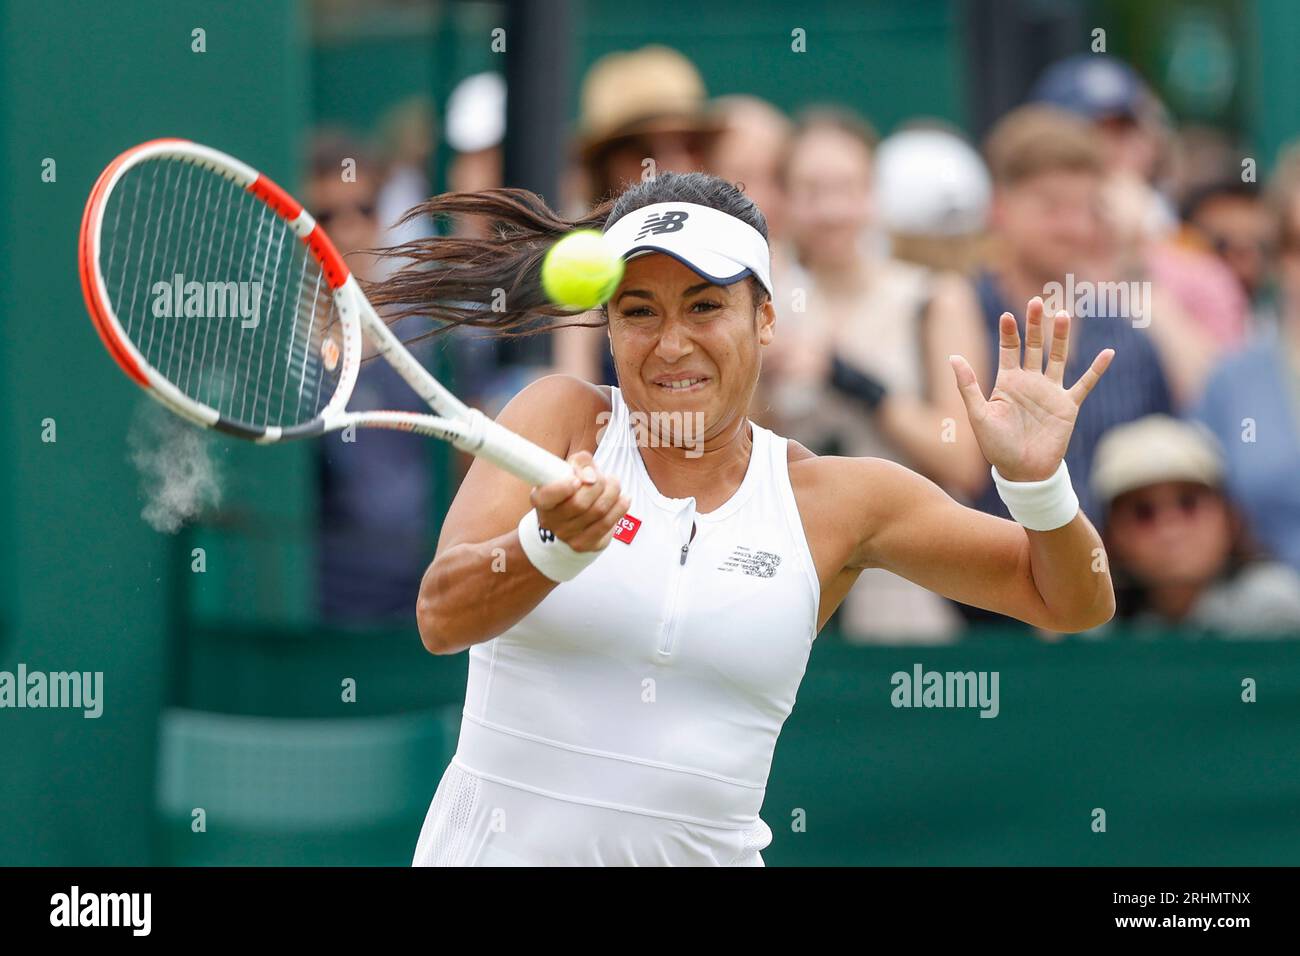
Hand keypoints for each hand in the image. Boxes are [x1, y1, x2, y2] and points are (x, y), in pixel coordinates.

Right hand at [530, 450, 630, 551]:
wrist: (570, 521)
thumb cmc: (571, 491)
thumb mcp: (570, 470)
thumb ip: (580, 462)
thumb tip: (591, 476)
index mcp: (541, 500)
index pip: (548, 496)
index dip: (562, 488)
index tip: (577, 480)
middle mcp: (550, 520)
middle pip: (580, 503)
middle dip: (599, 484)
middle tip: (605, 477)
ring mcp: (567, 536)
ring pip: (597, 511)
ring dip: (612, 493)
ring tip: (615, 483)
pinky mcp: (585, 544)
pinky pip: (607, 524)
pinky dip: (619, 508)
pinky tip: (624, 499)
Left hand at [949, 297, 1112, 481]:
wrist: (1022, 471)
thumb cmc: (996, 446)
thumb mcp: (978, 414)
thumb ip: (968, 386)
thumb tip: (953, 357)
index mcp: (1007, 382)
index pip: (1009, 350)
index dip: (1009, 332)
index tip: (1007, 315)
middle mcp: (1030, 382)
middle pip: (1034, 346)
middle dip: (1035, 325)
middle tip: (1036, 301)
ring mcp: (1050, 392)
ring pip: (1058, 357)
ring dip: (1061, 337)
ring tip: (1064, 314)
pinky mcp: (1068, 405)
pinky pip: (1085, 384)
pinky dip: (1096, 369)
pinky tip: (1108, 353)